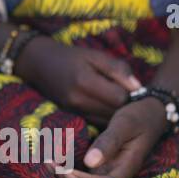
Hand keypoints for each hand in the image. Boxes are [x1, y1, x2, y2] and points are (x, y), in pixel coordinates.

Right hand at [18, 37, 139, 126]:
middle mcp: (78, 99)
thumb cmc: (71, 56)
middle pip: (114, 112)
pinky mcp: (72, 115)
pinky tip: (106, 105)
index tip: (132, 87)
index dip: (130, 94)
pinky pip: (97, 121)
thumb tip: (138, 88)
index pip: (120, 97)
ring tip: (118, 100)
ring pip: (106, 121)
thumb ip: (118, 69)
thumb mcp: (95, 55)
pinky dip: (105, 115)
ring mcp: (73, 110)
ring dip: (116, 113)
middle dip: (125, 106)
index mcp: (85, 81)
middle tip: (130, 96)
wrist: (40, 63)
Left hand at [57, 97, 167, 177]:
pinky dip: (65, 171)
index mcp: (127, 168)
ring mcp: (106, 171)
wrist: (148, 113)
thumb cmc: (138, 116)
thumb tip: (89, 162)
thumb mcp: (125, 124)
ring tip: (46, 162)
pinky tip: (51, 159)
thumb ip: (109, 142)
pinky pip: (81, 175)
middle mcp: (115, 174)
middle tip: (49, 164)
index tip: (66, 172)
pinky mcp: (98, 165)